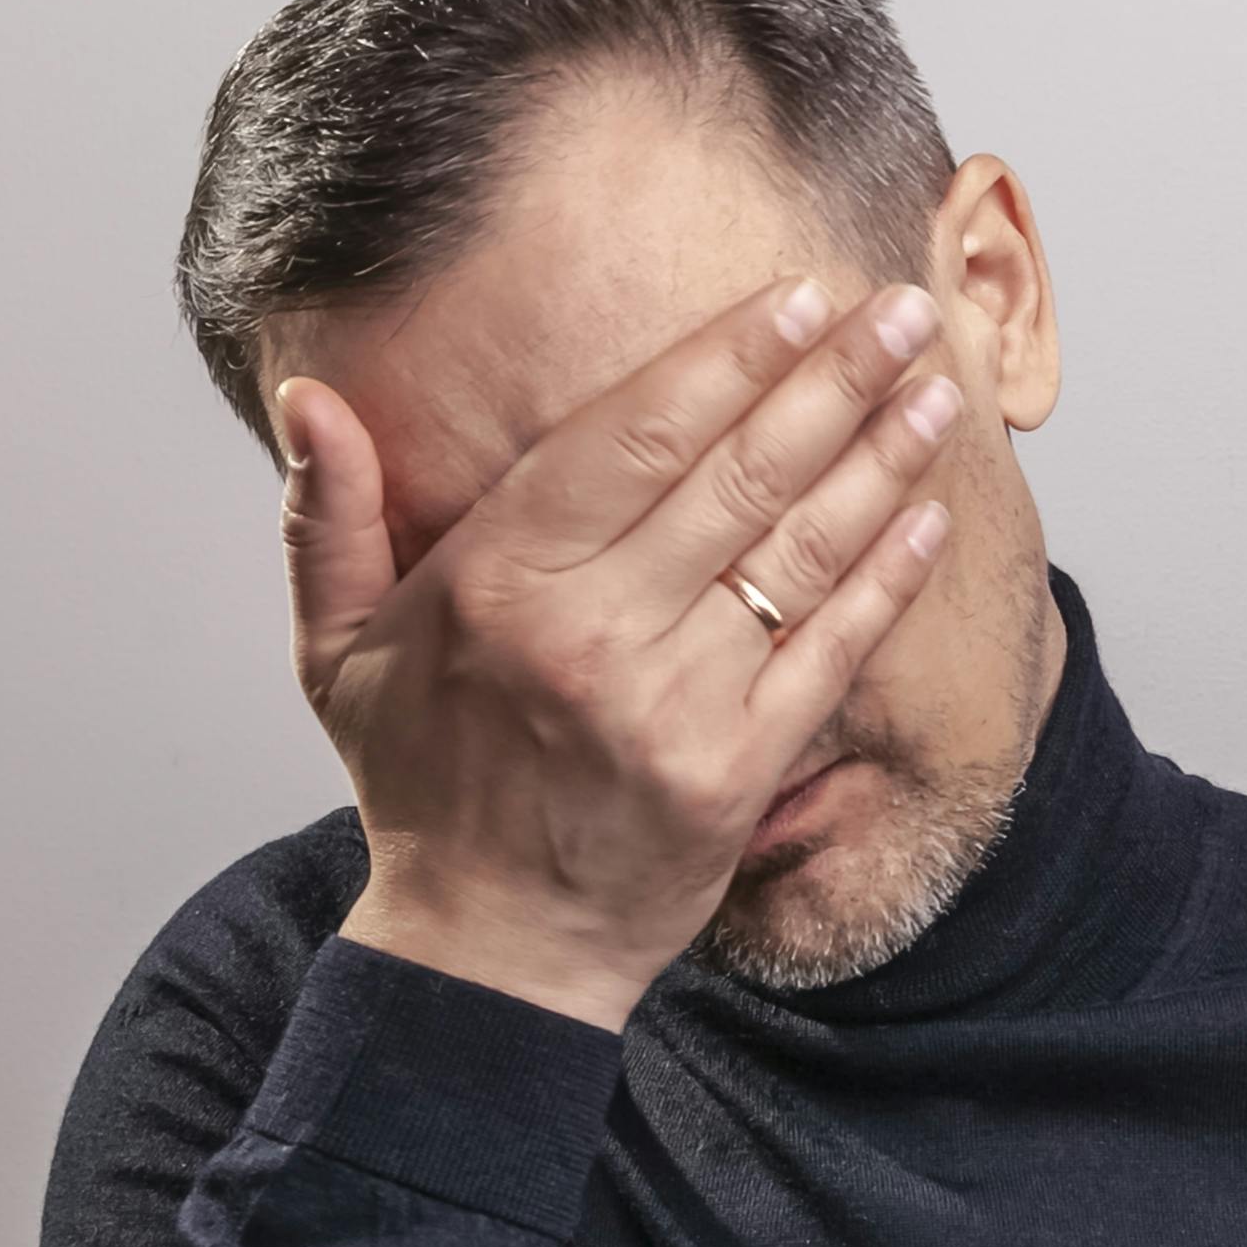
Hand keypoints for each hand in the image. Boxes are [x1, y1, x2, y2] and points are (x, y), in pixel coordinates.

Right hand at [274, 273, 959, 1028]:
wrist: (490, 948)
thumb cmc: (423, 781)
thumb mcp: (337, 649)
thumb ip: (329, 517)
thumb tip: (308, 396)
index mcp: (497, 582)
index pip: (633, 437)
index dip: (725, 360)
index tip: (795, 297)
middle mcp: (590, 634)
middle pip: (735, 476)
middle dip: (832, 381)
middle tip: (900, 311)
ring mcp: (673, 705)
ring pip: (796, 553)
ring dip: (880, 462)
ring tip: (938, 389)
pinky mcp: (737, 771)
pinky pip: (829, 653)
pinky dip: (886, 579)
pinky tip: (930, 515)